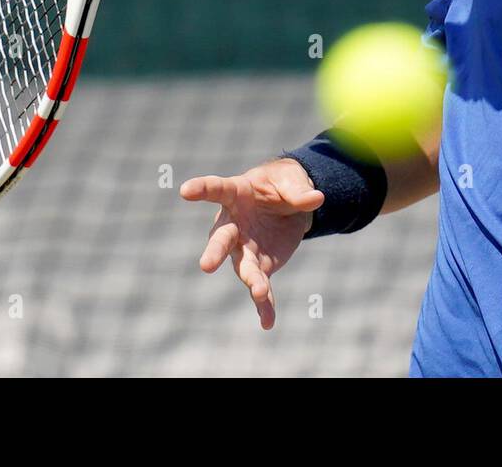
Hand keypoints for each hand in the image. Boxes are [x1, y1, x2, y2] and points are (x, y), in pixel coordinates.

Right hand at [180, 157, 325, 328]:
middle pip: (221, 239)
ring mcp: (244, 248)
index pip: (217, 189)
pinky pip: (261, 286)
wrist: (289, 203)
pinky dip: (265, 304)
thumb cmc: (281, 184)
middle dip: (215, 252)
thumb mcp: (292, 179)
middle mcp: (233, 225)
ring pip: (243, 267)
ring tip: (259, 292)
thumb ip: (299, 191)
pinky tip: (268, 321)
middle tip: (206, 265)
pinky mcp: (260, 265)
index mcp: (236, 194)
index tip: (185, 190)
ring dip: (251, 280)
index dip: (201, 188)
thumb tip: (316, 199)